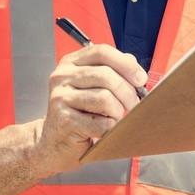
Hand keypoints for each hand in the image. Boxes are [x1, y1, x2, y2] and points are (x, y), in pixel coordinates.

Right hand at [32, 44, 147, 176]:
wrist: (54, 142)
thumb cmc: (79, 114)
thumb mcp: (91, 87)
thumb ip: (111, 71)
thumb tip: (133, 64)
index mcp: (70, 63)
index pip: (102, 52)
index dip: (126, 64)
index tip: (141, 79)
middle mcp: (61, 76)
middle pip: (106, 75)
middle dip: (127, 92)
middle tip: (133, 105)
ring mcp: (60, 97)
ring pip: (105, 98)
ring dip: (118, 111)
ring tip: (114, 117)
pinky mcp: (64, 119)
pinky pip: (101, 122)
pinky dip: (109, 128)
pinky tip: (103, 129)